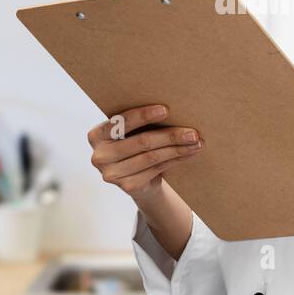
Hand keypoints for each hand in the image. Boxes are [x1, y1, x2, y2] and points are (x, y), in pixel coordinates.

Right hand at [87, 104, 202, 204]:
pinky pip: (157, 169)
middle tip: (192, 132)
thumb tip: (172, 108)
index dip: (143, 116)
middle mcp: (100, 156)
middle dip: (170, 135)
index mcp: (96, 135)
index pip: (121, 122)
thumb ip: (139, 122)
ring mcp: (112, 174)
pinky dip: (176, 159)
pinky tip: (189, 153)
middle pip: (142, 142)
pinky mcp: (128, 186)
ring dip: (178, 148)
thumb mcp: (130, 132)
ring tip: (196, 142)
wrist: (136, 177)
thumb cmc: (134, 144)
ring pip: (152, 157)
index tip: (166, 110)